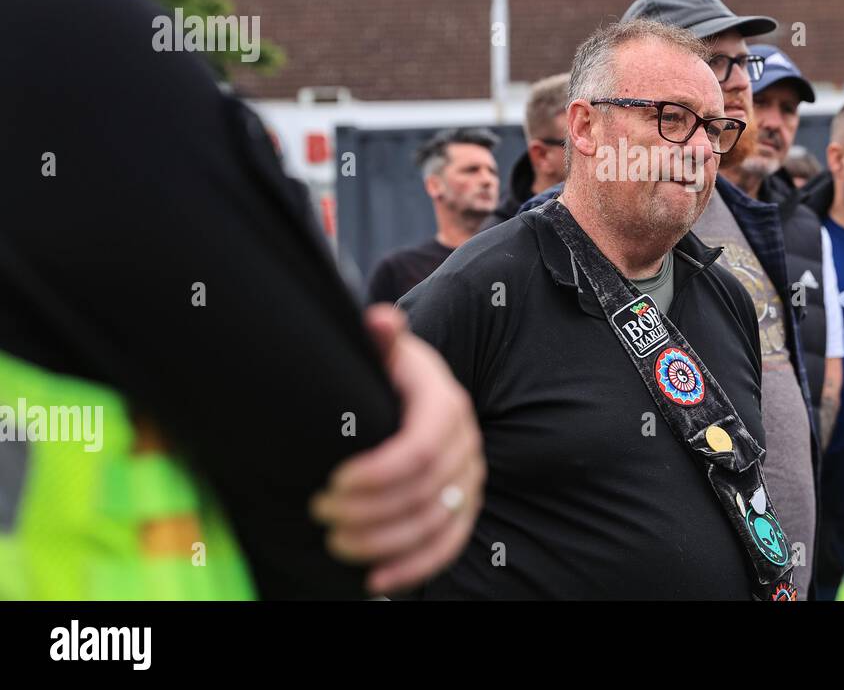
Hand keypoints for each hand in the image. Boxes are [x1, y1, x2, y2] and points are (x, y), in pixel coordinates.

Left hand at [310, 305, 484, 594]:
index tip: (333, 482)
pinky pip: (448, 545)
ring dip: (383, 542)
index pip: (421, 450)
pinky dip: (414, 568)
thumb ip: (382, 341)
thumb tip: (381, 319)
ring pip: (434, 524)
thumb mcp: (386, 354)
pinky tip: (375, 580)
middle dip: (368, 511)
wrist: (417, 396)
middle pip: (424, 493)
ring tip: (334, 542)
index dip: (378, 475)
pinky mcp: (464, 508)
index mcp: (446, 405)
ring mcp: (469, 479)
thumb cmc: (390, 375)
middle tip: (319, 511)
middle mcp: (466, 444)